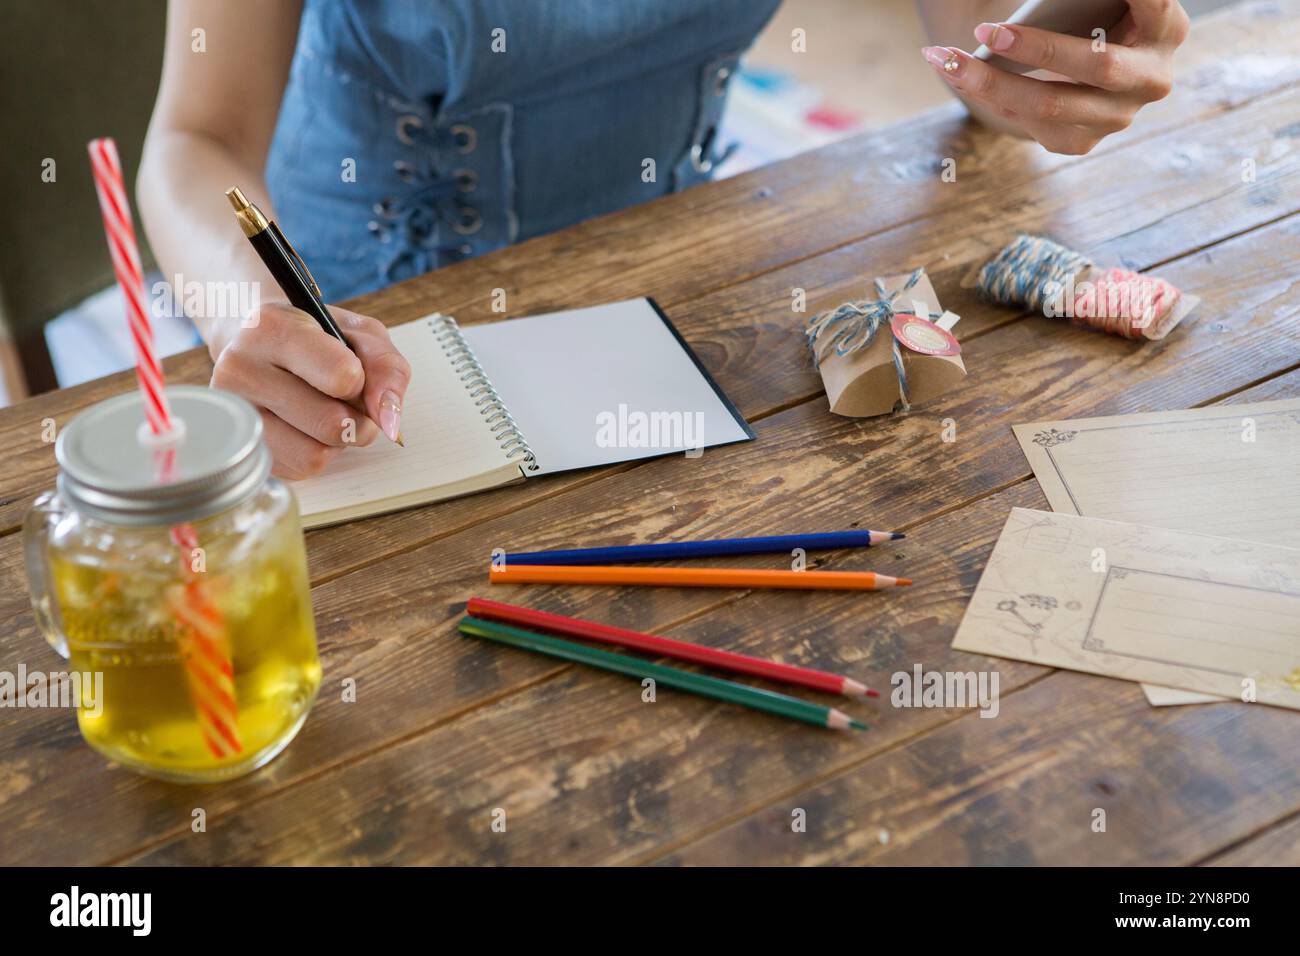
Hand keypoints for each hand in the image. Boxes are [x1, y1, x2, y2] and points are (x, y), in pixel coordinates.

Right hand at [209, 302, 411, 477]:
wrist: (254, 342)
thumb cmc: (314, 337)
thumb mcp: (359, 333)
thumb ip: (386, 368)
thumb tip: (390, 422)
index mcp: (272, 328)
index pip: (342, 376)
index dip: (361, 383)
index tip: (353, 375)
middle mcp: (241, 368)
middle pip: (332, 424)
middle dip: (358, 420)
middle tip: (350, 403)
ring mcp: (235, 412)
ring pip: (314, 455)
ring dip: (337, 442)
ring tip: (327, 413)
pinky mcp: (241, 445)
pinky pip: (300, 469)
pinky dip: (317, 453)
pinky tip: (305, 427)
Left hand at [921, 0, 1189, 154]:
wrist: (1077, 66)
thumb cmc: (1087, 15)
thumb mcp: (1089, 3)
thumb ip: (1076, 0)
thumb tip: (1046, 2)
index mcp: (1167, 28)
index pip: (1155, 3)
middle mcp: (1152, 78)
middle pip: (1098, 68)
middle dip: (1037, 49)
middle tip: (985, 30)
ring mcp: (1119, 116)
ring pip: (1050, 105)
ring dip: (988, 82)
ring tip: (943, 57)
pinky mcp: (1083, 140)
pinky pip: (1029, 124)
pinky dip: (988, 98)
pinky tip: (957, 76)